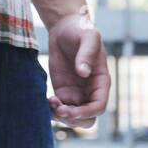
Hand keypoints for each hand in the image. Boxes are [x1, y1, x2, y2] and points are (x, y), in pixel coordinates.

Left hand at [46, 11, 109, 129]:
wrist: (65, 27)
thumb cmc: (80, 30)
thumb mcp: (87, 37)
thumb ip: (86, 54)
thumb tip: (84, 73)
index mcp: (101, 81)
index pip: (99, 106)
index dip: (87, 112)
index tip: (71, 110)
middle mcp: (90, 91)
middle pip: (87, 119)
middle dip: (73, 119)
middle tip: (59, 108)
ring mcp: (76, 93)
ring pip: (73, 118)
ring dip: (61, 116)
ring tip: (50, 102)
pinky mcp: (62, 91)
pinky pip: (60, 109)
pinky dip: (53, 111)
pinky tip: (46, 101)